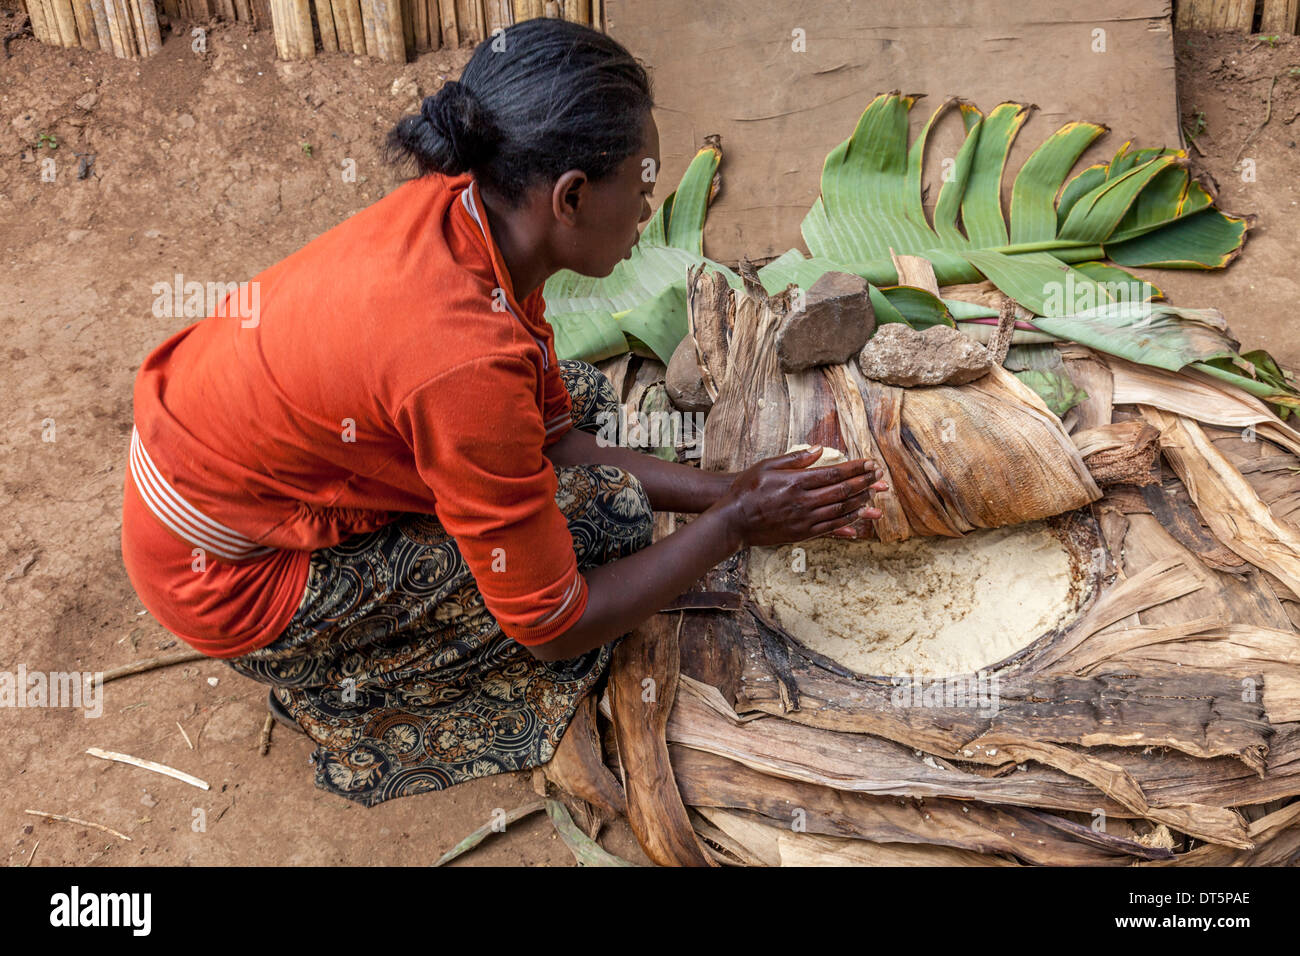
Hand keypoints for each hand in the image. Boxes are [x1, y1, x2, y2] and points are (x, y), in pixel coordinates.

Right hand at [711, 446, 889, 548]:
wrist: (733, 521)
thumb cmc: (747, 489)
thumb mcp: (767, 465)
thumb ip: (795, 458)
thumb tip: (819, 449)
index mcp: (795, 482)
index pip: (834, 473)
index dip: (856, 468)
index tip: (870, 463)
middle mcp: (803, 502)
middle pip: (842, 492)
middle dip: (864, 483)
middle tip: (880, 477)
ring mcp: (804, 520)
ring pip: (840, 511)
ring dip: (860, 501)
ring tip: (874, 494)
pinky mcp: (802, 535)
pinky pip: (831, 528)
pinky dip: (848, 522)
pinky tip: (858, 516)